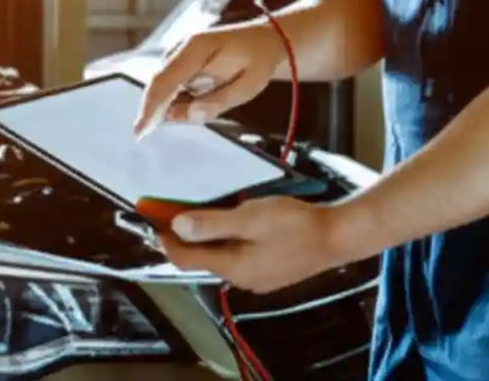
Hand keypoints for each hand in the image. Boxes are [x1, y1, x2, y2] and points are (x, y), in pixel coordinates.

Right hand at [133, 22, 285, 135]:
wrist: (265, 39)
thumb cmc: (259, 62)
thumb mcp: (247, 86)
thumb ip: (217, 102)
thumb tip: (184, 116)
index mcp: (197, 48)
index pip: (165, 79)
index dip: (150, 106)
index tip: (140, 130)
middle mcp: (182, 46)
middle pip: (158, 82)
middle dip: (153, 109)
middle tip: (148, 135)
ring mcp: (180, 51)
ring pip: (164, 84)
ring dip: (166, 105)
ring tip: (178, 118)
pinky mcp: (182, 59)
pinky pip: (171, 82)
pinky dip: (174, 98)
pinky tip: (188, 107)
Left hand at [158, 197, 338, 293]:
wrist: (337, 237)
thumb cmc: (294, 224)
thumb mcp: (249, 218)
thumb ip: (212, 224)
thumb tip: (177, 227)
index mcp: (232, 268)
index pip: (187, 258)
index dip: (165, 239)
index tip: (151, 217)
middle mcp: (241, 279)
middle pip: (203, 258)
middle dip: (185, 236)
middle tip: (172, 211)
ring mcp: (257, 277)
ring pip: (221, 256)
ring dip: (207, 237)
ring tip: (199, 212)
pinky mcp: (270, 271)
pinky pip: (239, 256)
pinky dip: (227, 240)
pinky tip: (233, 224)